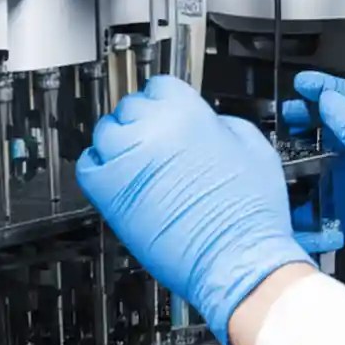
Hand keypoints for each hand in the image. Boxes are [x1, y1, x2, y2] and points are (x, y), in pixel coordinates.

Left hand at [76, 76, 309, 344]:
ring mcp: (127, 163)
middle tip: (159, 139)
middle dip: (144, 120)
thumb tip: (207, 122)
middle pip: (130, 106)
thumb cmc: (251, 212)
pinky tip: (120, 175)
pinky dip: (99, 165)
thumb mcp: (255, 149)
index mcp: (188, 113)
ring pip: (105, 132)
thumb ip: (225, 124)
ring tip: (140, 158)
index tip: (168, 110)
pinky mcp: (111, 196)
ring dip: (120, 140)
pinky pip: (88, 166)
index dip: (166, 100)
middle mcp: (153, 132)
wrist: (237, 258)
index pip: (159, 86)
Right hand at [283, 72, 344, 323]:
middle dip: (308, 118)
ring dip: (301, 156)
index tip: (302, 83)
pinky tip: (291, 192)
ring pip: (322, 163)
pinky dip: (305, 195)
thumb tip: (331, 100)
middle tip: (286, 115)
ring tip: (280, 151)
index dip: (327, 88)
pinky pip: (321, 200)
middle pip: (333, 129)